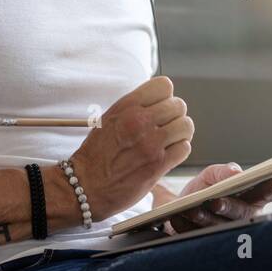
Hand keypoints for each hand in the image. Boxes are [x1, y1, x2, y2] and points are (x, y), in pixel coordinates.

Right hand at [68, 76, 193, 220]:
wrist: (85, 185)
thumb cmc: (95, 154)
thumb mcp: (109, 119)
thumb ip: (134, 108)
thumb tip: (158, 102)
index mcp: (127, 106)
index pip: (164, 85)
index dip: (165, 97)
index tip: (160, 108)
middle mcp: (140, 121)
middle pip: (179, 106)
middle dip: (175, 117)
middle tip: (166, 128)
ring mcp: (151, 143)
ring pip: (186, 126)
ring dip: (180, 134)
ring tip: (169, 141)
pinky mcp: (158, 165)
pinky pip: (184, 148)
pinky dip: (179, 151)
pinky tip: (168, 155)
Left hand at [165, 163, 271, 234]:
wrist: (180, 207)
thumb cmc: (205, 188)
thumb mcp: (213, 175)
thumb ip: (224, 171)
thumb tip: (236, 173)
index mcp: (254, 196)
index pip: (271, 191)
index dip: (271, 187)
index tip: (268, 181)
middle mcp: (246, 216)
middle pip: (243, 213)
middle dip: (229, 207)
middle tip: (215, 202)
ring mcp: (228, 231)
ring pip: (220, 226)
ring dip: (204, 218)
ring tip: (191, 209)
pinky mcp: (207, 243)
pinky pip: (198, 235)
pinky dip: (186, 226)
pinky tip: (177, 218)